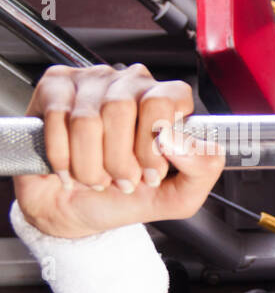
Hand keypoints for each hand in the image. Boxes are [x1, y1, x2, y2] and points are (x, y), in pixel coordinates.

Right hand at [13, 63, 225, 238]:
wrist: (76, 211)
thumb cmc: (127, 196)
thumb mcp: (178, 196)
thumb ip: (203, 171)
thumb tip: (180, 143)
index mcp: (167, 101)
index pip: (166, 99)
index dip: (154, 142)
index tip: (151, 173)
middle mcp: (131, 84)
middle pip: (122, 108)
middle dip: (120, 159)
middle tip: (122, 180)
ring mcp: (92, 81)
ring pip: (88, 119)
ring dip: (91, 164)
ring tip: (97, 178)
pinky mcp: (54, 86)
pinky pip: (57, 118)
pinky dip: (63, 156)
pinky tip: (69, 169)